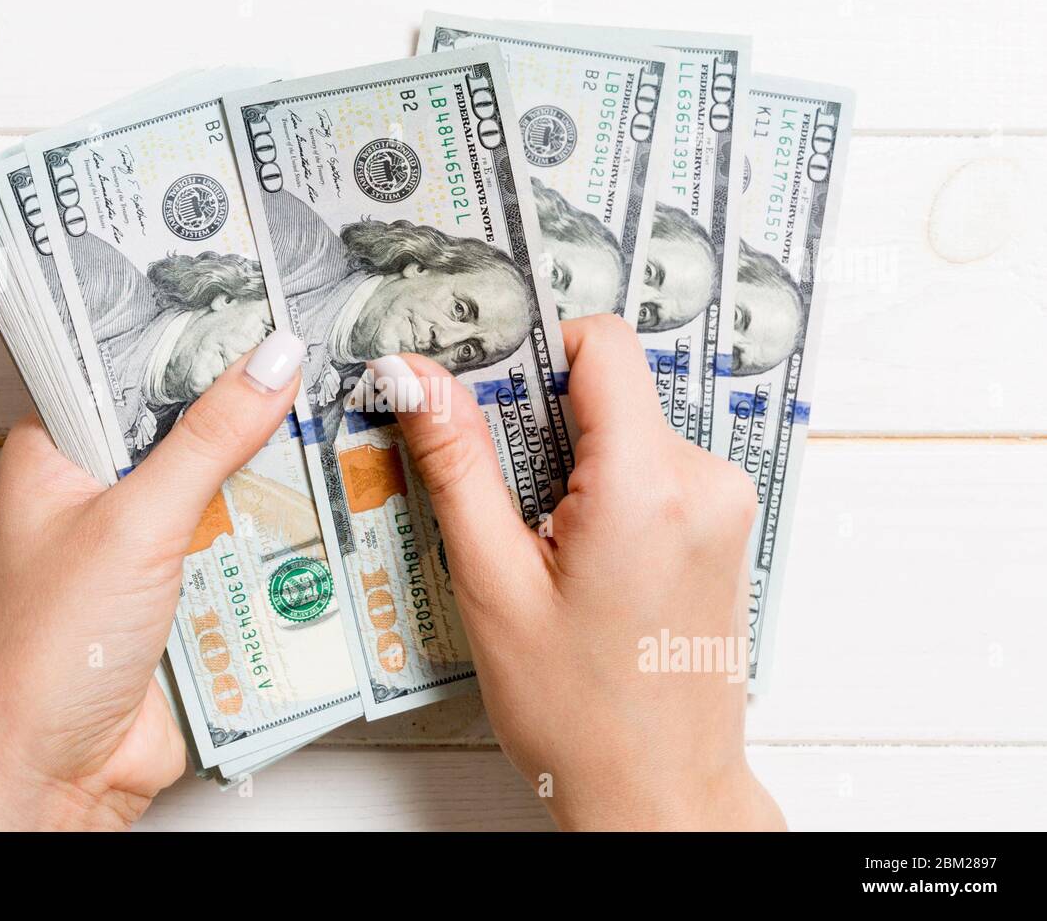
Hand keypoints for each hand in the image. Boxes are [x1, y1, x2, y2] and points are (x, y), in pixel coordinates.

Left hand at [0, 330, 304, 829]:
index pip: (126, 367)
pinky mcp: (183, 594)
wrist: (56, 780)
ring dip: (270, 469)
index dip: (190, 335)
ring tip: (341, 413)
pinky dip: (278, 530)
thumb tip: (274, 360)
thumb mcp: (135, 522)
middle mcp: (97, 492)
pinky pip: (240, 544)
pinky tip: (330, 500)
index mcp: (55, 453)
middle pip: (184, 426)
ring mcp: (143, 545)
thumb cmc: (47, 653)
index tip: (261, 297)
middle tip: (319, 351)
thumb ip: (209, 438)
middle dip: (246, 403)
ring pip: (220, 486)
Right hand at [375, 314, 784, 830]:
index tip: (486, 394)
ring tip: (539, 549)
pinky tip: (576, 561)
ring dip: (570, 466)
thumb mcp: (494, 583)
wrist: (659, 796)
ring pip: (628, 431)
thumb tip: (416, 377)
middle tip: (500, 501)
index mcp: (647, 485)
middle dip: (541, 425)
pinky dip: (605, 492)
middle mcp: (704, 482)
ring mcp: (723, 507)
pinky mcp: (723, 530)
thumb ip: (456, 464)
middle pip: (610, 390)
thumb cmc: (579, 713)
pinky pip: (654, 471)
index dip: (535, 353)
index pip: (602, 343)